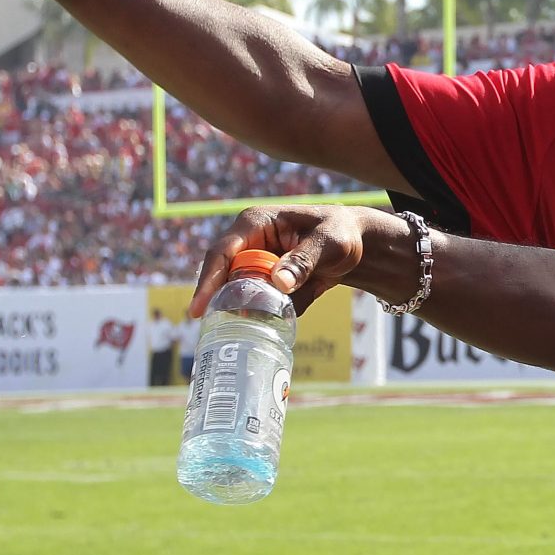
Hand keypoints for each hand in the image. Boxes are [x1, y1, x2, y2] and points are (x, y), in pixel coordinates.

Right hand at [190, 205, 398, 316]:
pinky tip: (282, 324)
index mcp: (255, 224)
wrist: (356, 245)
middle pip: (224, 277)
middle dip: (227, 302)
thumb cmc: (340, 233)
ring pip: (241, 293)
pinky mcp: (268, 283)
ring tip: (259, 329)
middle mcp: (249, 244)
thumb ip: (304, 261)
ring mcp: (257, 264)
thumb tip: (278, 282)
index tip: (198, 309)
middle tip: (231, 328)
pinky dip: (269, 315)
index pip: (222, 253)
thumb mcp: (328, 244)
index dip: (207, 281)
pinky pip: (261, 303)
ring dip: (249, 311)